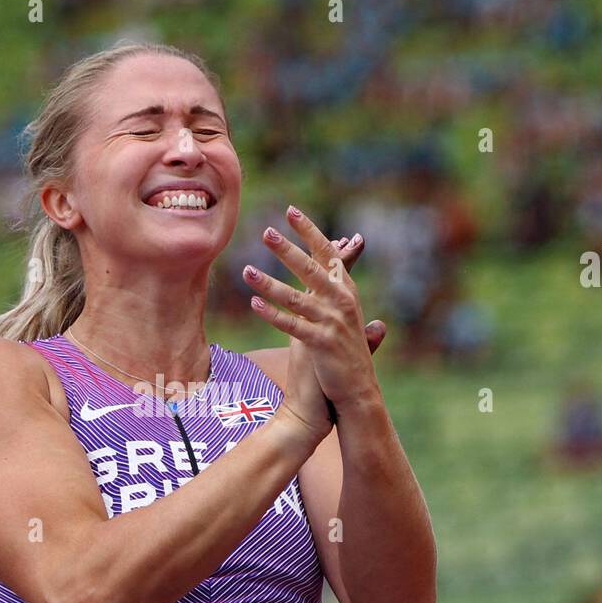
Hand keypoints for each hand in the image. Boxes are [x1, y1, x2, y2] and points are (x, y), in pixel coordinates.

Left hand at [244, 206, 382, 404]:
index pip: (327, 253)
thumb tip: (318, 266)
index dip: (309, 231)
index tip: (291, 211)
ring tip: (246, 271)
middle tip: (266, 232)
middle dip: (287, 250)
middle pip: (311, 269)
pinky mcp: (321, 344)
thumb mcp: (339, 315)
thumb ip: (328, 290)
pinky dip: (272, 315)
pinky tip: (253, 304)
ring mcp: (333, 323)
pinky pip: (292, 325)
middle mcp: (343, 302)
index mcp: (346, 291)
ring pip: (296, 297)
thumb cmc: (343, 352)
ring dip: (269, 283)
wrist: (355, 391)